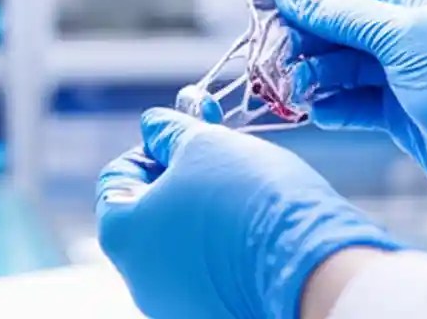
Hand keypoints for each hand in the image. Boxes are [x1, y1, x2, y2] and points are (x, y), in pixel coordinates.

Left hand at [96, 109, 398, 318]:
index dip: (152, 148)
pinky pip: (211, 275)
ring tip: (247, 196)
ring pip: (182, 245)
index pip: (117, 178)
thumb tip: (155, 126)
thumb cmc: (250, 201)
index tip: (187, 138)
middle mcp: (138, 279)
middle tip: (220, 159)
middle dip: (182, 180)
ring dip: (206, 214)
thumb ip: (170, 132)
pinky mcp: (213, 316)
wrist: (309, 269)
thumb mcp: (204, 144)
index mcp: (121, 234)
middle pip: (149, 214)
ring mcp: (176, 305)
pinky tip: (259, 233)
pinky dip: (227, 249)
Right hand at [267, 0, 426, 286]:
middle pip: (337, 23)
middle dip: (300, 35)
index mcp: (419, 0)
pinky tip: (316, 112)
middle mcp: (410, 34)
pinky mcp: (402, 118)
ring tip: (290, 88)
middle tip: (267, 53)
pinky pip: (354, 104)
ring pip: (341, 66)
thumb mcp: (404, 39)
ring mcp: (406, 77)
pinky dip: (332, 106)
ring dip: (311, 74)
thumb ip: (343, 14)